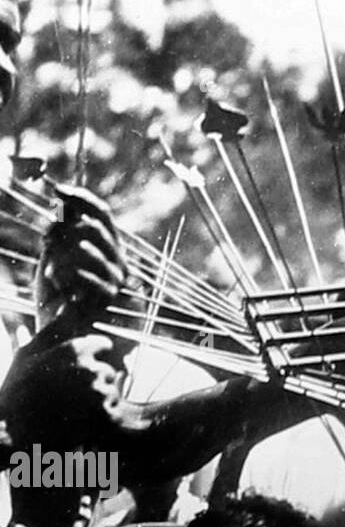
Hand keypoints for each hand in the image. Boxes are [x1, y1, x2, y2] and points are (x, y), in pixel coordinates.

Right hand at [0, 331, 123, 450]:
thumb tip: (68, 304)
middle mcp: (89, 368)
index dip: (93, 355)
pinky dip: (101, 417)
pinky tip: (79, 419)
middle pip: (108, 370)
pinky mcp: (102, 416)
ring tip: (72, 406)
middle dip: (95, 380)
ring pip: (112, 391)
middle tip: (70, 393)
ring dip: (99, 399)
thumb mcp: (29, 354)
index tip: (79, 367)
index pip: (103, 344)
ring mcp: (97, 393)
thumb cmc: (18, 390)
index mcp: (74, 349)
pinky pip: (113, 411)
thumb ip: (53, 329)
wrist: (14, 430)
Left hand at [36, 185, 125, 330]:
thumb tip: (59, 207)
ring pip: (88, 247)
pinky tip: (56, 282)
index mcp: (107, 247)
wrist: (64, 336)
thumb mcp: (52, 257)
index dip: (82, 198)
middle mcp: (117, 260)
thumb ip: (58, 233)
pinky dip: (66, 275)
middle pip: (94, 227)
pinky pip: (88, 274)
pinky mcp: (110, 297)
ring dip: (61, 254)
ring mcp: (116, 279)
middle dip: (65, 229)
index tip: (56, 189)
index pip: (102, 213)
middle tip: (46, 242)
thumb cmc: (58, 297)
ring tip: (50, 269)